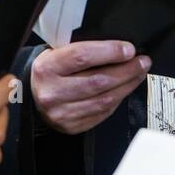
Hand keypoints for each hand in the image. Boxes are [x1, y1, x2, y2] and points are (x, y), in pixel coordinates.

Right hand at [31, 40, 149, 134]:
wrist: (32, 97)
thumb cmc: (50, 71)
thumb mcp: (55, 53)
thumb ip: (81, 49)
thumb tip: (118, 47)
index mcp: (47, 68)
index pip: (82, 56)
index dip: (110, 52)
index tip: (129, 49)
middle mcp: (52, 92)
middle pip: (98, 81)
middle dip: (127, 70)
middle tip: (142, 61)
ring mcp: (62, 113)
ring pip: (105, 99)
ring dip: (127, 85)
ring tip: (139, 73)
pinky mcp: (71, 126)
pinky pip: (103, 113)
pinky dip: (118, 99)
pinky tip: (124, 89)